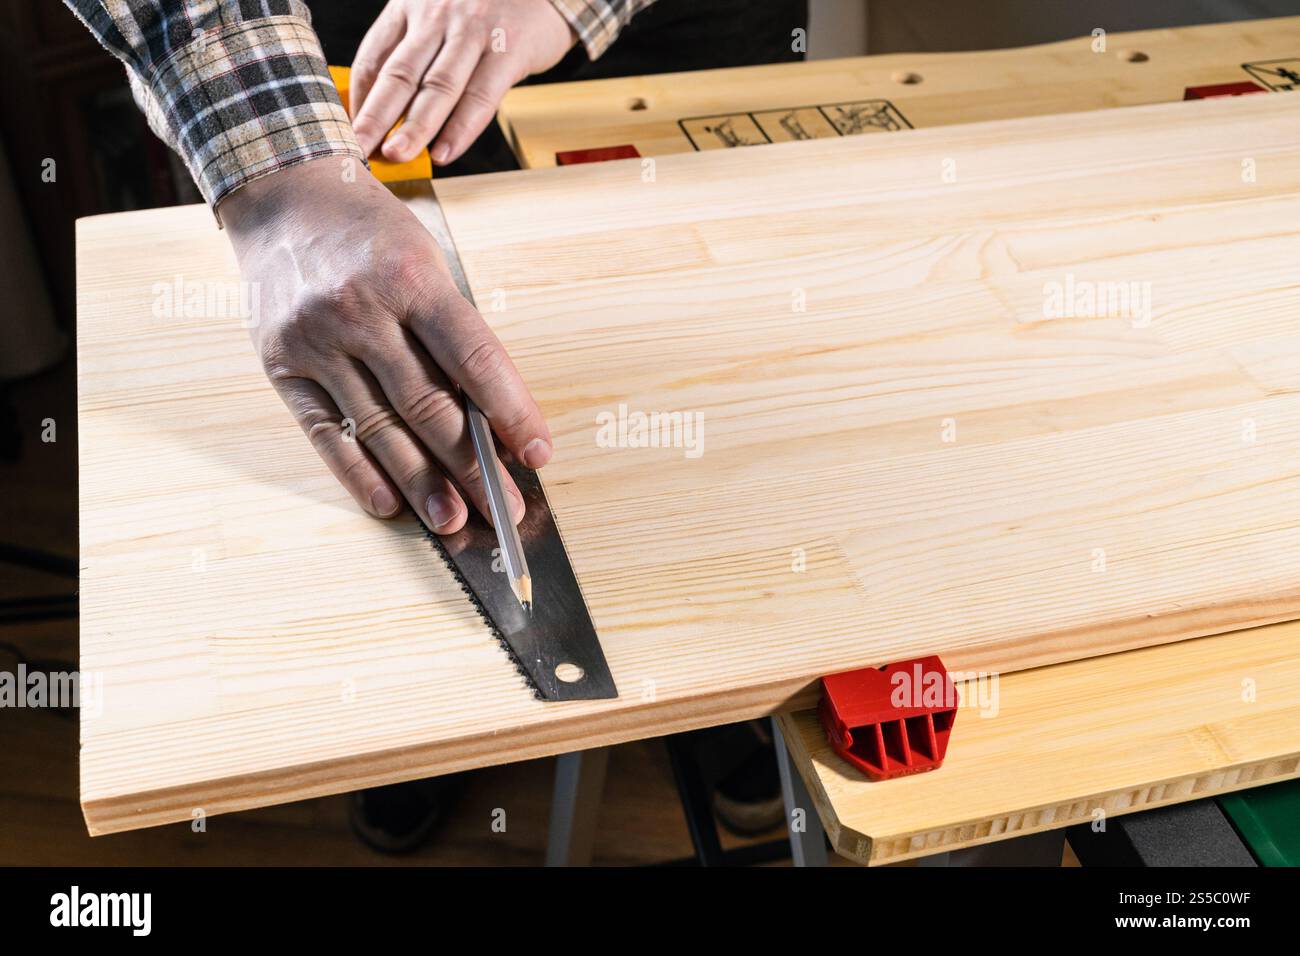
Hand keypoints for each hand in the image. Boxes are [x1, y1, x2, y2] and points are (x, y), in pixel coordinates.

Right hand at [220, 157, 552, 531]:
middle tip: (505, 511)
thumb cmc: (371, 235)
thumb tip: (491, 417)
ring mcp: (316, 341)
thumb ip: (455, 335)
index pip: (475, 358)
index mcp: (411, 278)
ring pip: (379, 427)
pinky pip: (324, 432)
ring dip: (421, 483)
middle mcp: (361, 311)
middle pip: (429, 405)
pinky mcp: (281, 366)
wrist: (283, 197)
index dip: (512, 412)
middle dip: (472, 466)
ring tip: (454, 520)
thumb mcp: (427, 262)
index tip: (538, 455)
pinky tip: (389, 504)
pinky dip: (357, 473)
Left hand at [350, 0, 576, 164]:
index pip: (375, 57)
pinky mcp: (508, 49)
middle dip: (376, 116)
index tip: (352, 133)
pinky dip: (461, 128)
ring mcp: (473, 31)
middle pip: (399, 73)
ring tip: (396, 155)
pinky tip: (445, 151)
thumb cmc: (490, 9)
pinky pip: (480, 95)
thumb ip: (415, 52)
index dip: (361, 100)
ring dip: (415, 126)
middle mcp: (437, 14)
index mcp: (412, 5)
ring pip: (437, 87)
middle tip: (358, 149)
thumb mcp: (442, 16)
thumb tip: (386, 109)